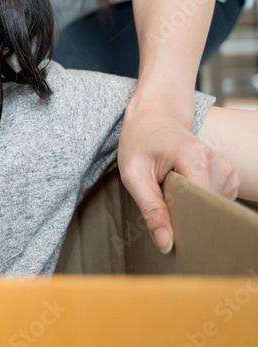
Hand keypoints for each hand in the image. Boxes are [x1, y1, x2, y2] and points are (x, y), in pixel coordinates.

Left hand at [118, 103, 239, 253]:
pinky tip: (183, 190)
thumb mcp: (133, 175)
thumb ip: (150, 210)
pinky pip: (217, 203)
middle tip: (163, 207)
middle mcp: (217, 163)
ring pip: (214, 209)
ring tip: (171, 192)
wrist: (153, 118)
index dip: (184, 222)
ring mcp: (226, 169)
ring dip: (192, 209)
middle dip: (187, 217)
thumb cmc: (140, 142)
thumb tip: (165, 244)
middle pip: (209, 209)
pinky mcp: (228, 176)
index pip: (201, 205)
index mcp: (194, 158)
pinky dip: (199, 203)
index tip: (168, 228)